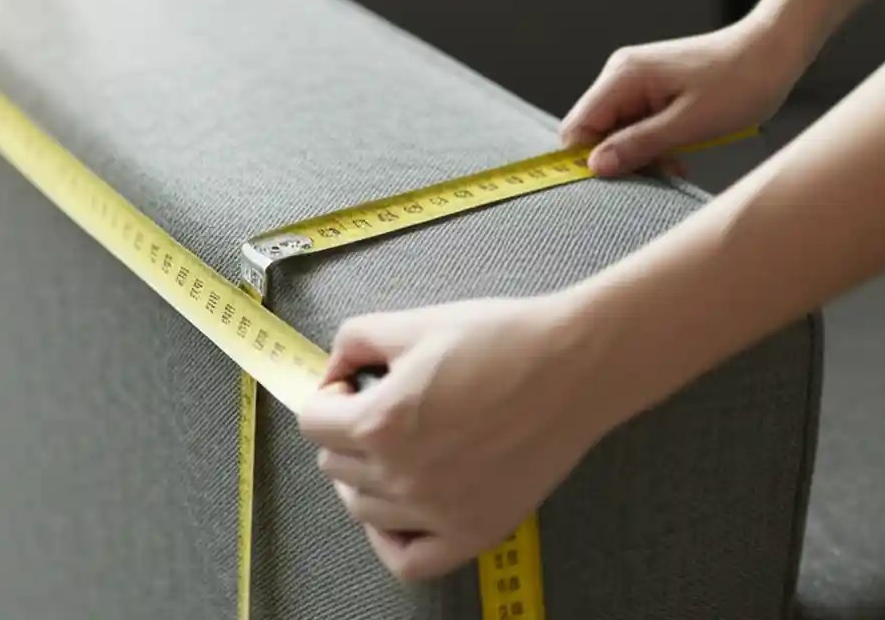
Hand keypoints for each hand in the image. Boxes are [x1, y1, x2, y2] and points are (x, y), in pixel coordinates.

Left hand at [297, 296, 613, 581]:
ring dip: (365, 477)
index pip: (311, 422)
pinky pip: (408, 561)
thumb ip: (354, 341)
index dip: (327, 395)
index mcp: (382, 422)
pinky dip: (391, 541)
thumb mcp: (414, 322)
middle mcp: (404, 475)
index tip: (352, 386)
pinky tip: (401, 510)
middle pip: (334, 464)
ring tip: (397, 447)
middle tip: (380, 407)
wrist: (574, 367)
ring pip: (362, 509)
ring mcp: (438, 510)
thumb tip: (335, 369)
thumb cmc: (502, 340)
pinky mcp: (473, 532)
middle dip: (345, 432)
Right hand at [560, 18, 810, 176]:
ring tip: (674, 164)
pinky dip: (652, 144)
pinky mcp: (653, 88)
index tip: (613, 184)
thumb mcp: (689, 124)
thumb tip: (595, 166)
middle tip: (655, 175)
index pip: (578, 127)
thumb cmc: (740, 81)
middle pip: (595, 130)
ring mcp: (637, 80)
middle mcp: (622, 74)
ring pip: (617, 131)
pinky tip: (676, 155)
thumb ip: (638, 145)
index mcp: (623, 77)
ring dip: (640, 154)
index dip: (588, 159)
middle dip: (619, 159)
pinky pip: (637, 124)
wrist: (775, 49)